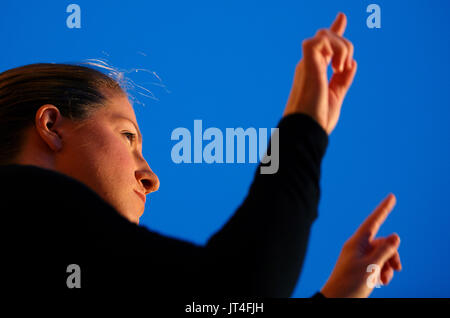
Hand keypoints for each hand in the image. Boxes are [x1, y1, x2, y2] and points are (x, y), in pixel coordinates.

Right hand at [283, 12, 356, 134]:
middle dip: (345, 44)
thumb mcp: (336, 97)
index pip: (325, 47)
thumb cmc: (318, 119)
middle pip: (327, 36)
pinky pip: (320, 39)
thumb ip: (342, 81)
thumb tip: (352, 63)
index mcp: (314, 72)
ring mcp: (307, 63)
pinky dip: (335, 49)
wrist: (307, 128)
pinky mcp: (306, 63)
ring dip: (342, 48)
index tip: (342, 17)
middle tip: (345, 67)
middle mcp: (309, 65)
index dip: (336, 31)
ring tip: (341, 69)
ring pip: (325, 35)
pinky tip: (337, 66)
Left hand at [320, 193, 401, 297]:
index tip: (392, 196)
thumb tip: (395, 235)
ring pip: (381, 255)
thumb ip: (385, 250)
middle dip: (392, 255)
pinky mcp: (360, 268)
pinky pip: (376, 264)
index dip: (384, 209)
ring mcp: (358, 258)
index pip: (373, 221)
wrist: (335, 300)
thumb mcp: (371, 266)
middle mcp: (357, 247)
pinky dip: (382, 272)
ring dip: (388, 266)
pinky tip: (380, 282)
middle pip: (382, 243)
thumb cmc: (350, 284)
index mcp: (356, 242)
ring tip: (383, 280)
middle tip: (396, 270)